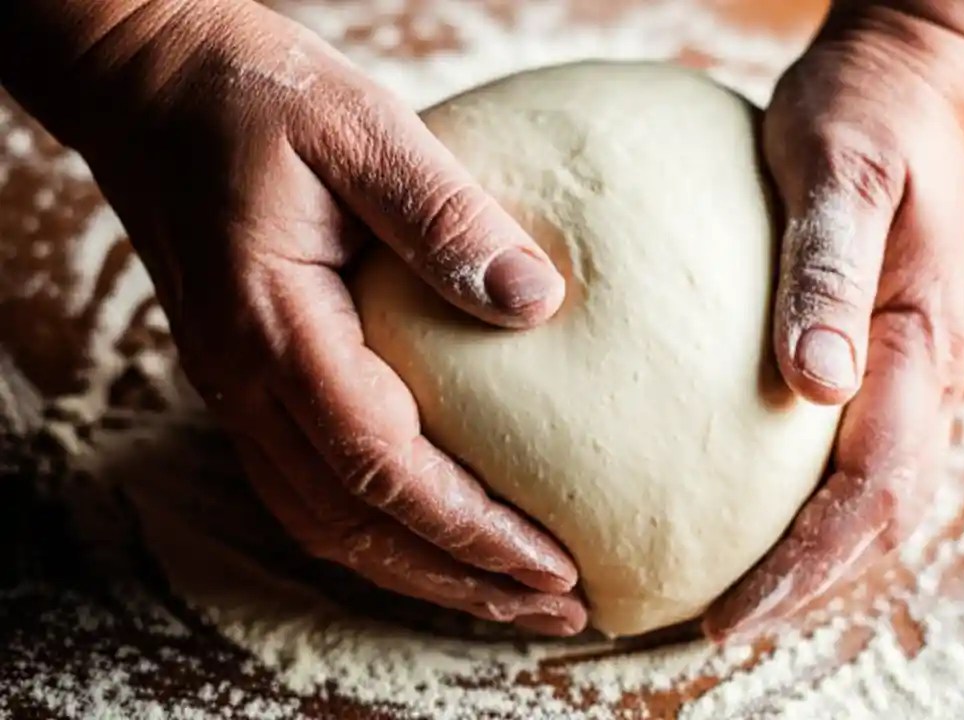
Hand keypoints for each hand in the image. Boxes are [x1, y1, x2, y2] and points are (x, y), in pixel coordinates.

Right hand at [58, 0, 585, 634]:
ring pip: (329, 522)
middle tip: (558, 610)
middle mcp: (248, 379)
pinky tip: (440, 538)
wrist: (153, 84)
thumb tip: (537, 305)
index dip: (469, 530)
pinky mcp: (253, 379)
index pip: (380, 466)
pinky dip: (382, 532)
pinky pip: (314, 488)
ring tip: (514, 597)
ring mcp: (241, 388)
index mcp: (275, 326)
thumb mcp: (360, 126)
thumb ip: (444, 216)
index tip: (553, 566)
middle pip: (355, 524)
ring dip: (422, 571)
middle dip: (459, 581)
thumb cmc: (256, 95)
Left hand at [705, 2, 963, 640]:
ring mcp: (917, 366)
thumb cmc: (866, 113)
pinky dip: (819, 506)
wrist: (910, 76)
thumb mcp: (841, 171)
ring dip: (818, 557)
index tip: (733, 613)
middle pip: (885, 518)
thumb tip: (814, 383)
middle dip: (808, 584)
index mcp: (920, 342)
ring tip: (739, 591)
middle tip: (720, 624)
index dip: (807, 564)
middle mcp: (930, 371)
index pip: (874, 488)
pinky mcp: (890, 353)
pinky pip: (865, 453)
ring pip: (882, 496)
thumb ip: (829, 272)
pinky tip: (758, 507)